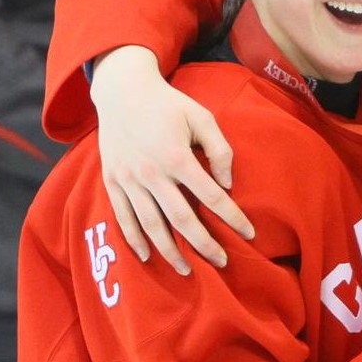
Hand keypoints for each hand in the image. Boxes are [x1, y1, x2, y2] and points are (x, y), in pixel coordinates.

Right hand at [91, 45, 254, 272]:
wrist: (122, 91)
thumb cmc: (168, 104)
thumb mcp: (201, 117)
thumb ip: (219, 149)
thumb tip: (227, 183)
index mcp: (177, 158)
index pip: (211, 197)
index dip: (233, 217)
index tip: (249, 234)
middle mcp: (152, 174)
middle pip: (181, 220)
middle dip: (204, 244)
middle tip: (222, 262)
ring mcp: (129, 180)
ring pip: (151, 225)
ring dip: (170, 251)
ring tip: (187, 270)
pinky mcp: (112, 181)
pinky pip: (123, 217)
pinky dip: (135, 240)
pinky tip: (147, 256)